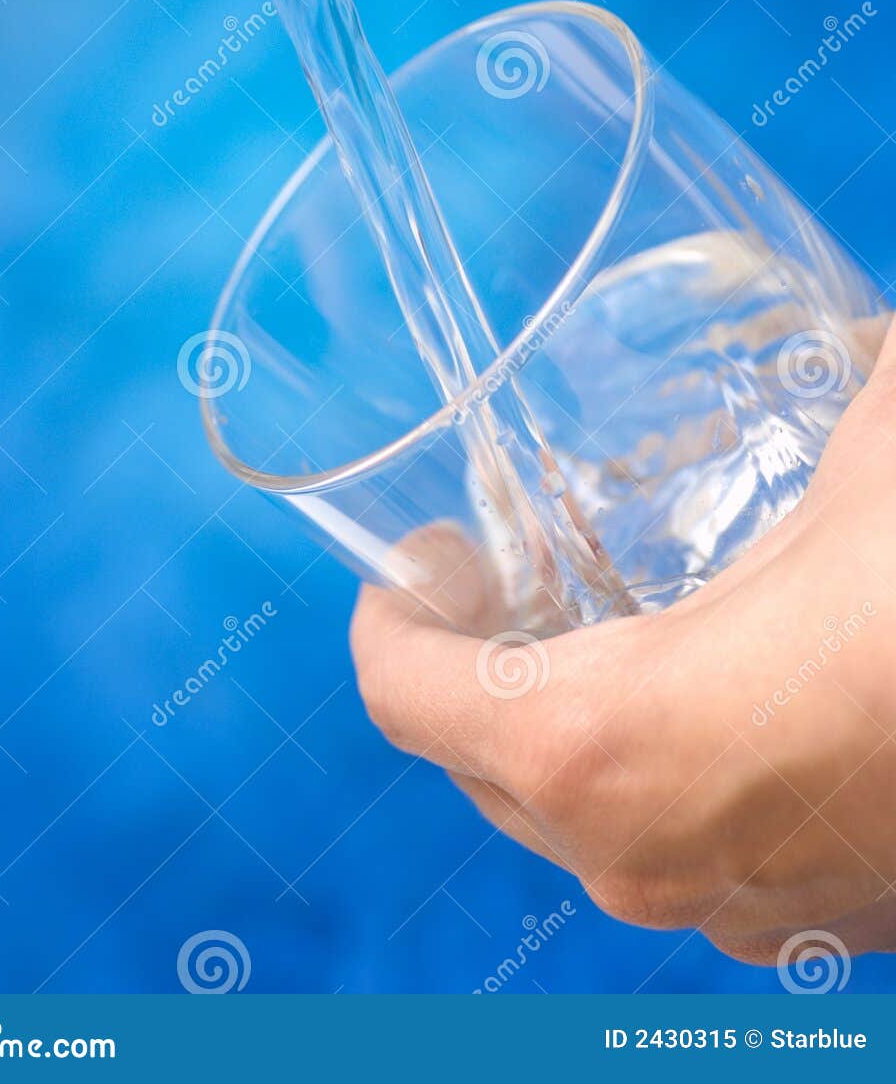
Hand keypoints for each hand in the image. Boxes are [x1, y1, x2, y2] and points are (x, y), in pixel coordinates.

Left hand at [350, 320, 895, 966]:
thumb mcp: (884, 434)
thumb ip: (817, 369)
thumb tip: (840, 314)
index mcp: (612, 745)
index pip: (407, 698)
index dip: (393, 613)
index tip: (425, 554)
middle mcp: (655, 860)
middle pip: (482, 769)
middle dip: (470, 671)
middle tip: (499, 574)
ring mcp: (744, 914)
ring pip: (586, 826)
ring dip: (564, 730)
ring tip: (592, 625)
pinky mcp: (826, 925)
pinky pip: (692, 855)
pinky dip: (666, 780)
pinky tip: (715, 699)